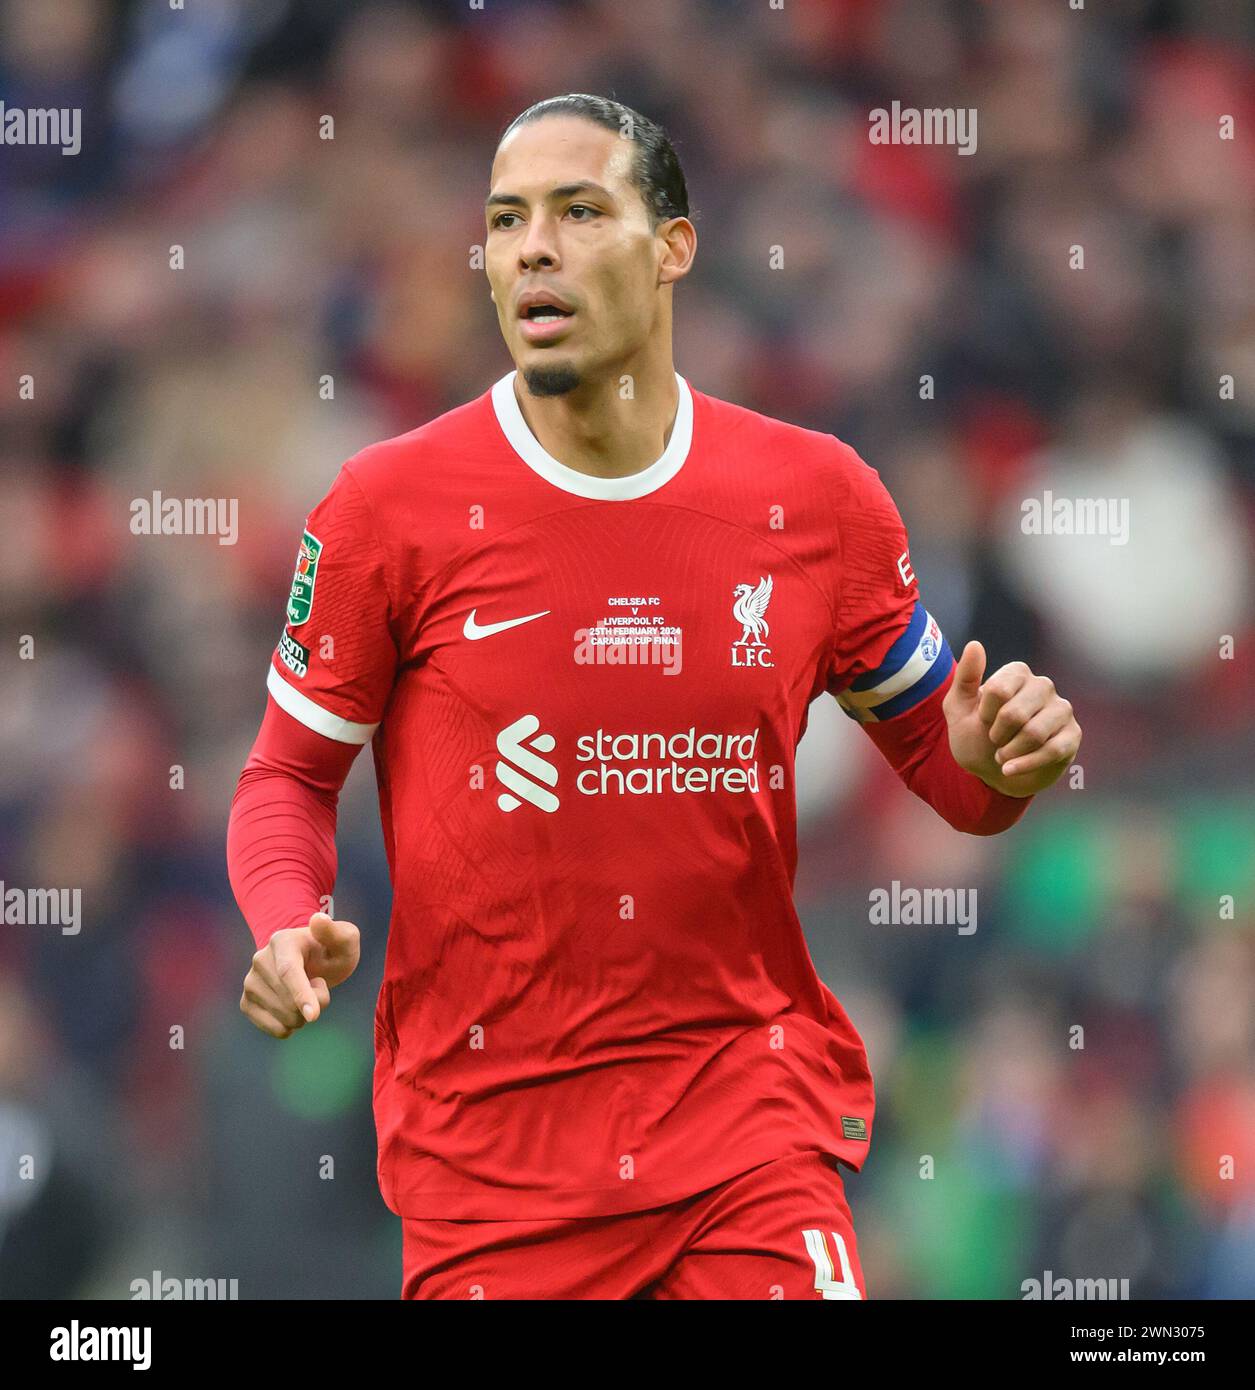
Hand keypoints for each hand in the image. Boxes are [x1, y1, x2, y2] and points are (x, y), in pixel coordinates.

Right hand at [240, 911, 360, 1038]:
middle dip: (315, 1003)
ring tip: (306, 993)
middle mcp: (260, 959)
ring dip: (304, 1014)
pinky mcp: (246, 1003)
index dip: (301, 994)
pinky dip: (292, 1026)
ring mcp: (250, 982)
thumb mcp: (345, 940)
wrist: (311, 962)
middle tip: (319, 984)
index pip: (288, 971)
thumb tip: (317, 920)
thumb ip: (337, 932)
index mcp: (282, 941)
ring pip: (284, 1019)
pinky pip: (275, 1030)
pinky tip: (293, 1008)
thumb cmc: (331, 951)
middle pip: (289, 1001)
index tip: (313, 1016)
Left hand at [943, 641, 1081, 796]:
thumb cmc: (975, 735)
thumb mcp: (958, 709)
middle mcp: (1043, 686)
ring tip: (1002, 755)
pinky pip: (1052, 750)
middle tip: (994, 740)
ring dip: (1010, 752)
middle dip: (996, 735)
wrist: (992, 771)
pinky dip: (1024, 765)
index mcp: (1017, 673)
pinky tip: (1010, 769)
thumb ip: (965, 678)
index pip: (997, 691)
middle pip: (1015, 714)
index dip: (984, 714)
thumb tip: (975, 644)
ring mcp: (1061, 709)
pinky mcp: (1072, 735)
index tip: (982, 720)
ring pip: (1034, 733)